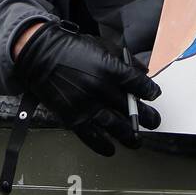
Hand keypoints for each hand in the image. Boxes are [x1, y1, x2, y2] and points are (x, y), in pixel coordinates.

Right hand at [13, 21, 160, 155]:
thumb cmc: (72, 48)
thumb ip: (125, 59)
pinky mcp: (73, 117)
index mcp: (111, 69)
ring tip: (137, 140)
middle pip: (132, 109)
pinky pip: (92, 137)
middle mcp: (101, 89)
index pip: (140, 85)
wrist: (41, 55)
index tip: (154, 95)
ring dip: (130, 136)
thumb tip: (143, 71)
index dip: (151, 92)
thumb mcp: (102, 45)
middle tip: (153, 122)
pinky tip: (111, 149)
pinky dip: (103, 146)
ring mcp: (87, 105)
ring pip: (116, 127)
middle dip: (147, 117)